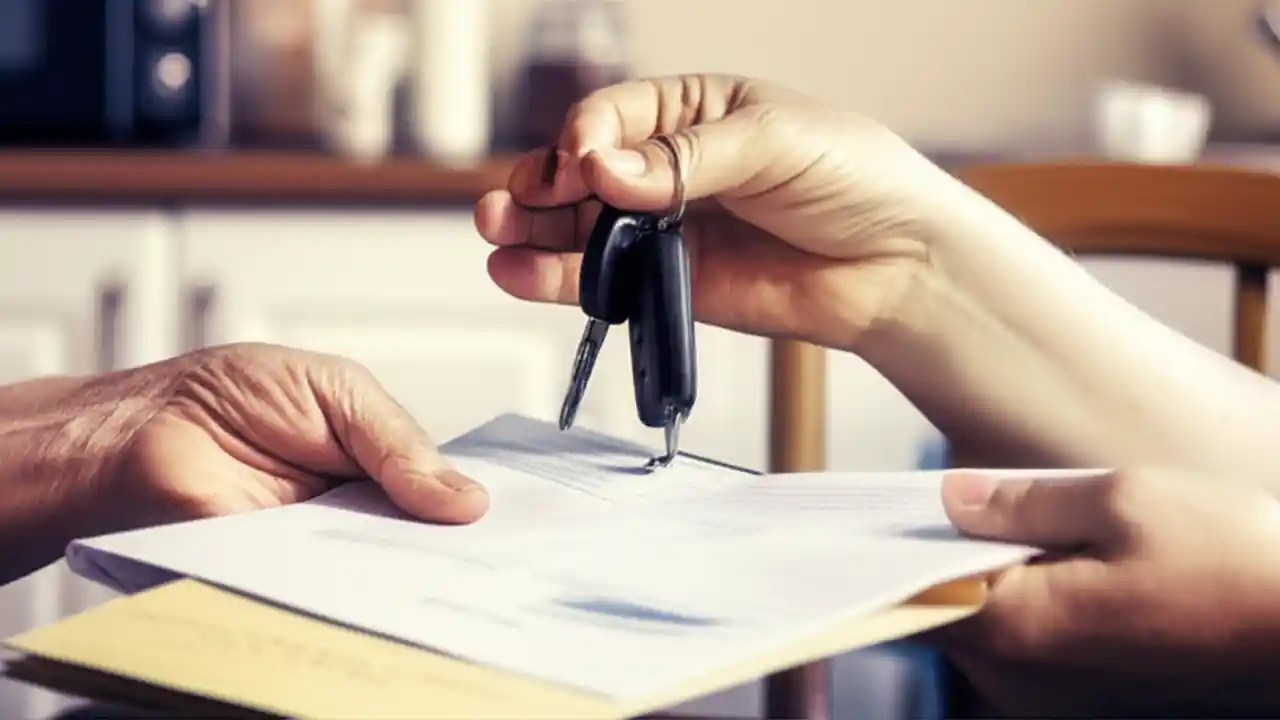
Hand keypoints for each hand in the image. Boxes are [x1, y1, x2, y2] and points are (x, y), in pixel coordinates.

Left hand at [0, 342, 486, 583]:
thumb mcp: (337, 391)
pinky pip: (330, 598)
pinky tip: (381, 592)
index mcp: (377, 462)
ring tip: (451, 581)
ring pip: (381, 576)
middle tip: (493, 561)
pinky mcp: (281, 585)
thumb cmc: (226, 395)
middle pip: (419, 543)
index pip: (441, 495)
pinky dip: (354, 598)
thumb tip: (467, 500)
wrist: (136, 432)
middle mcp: (354, 514)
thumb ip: (399, 442)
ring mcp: (320, 554)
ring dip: (410, 577)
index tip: (513, 529)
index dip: (473, 509)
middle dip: (453, 551)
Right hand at [475, 74, 962, 350]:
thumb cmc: (855, 181)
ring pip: (583, 228)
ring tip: (498, 235)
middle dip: (542, 182)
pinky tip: (521, 272)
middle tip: (514, 200)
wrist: (900, 266)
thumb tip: (607, 174)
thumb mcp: (776, 140)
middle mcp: (673, 169)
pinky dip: (560, 279)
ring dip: (533, 231)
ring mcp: (670, 230)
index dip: (590, 137)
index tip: (583, 159)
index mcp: (696, 112)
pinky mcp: (676, 286)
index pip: (618, 116)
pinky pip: (607, 281)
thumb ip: (686, 160)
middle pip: (584, 172)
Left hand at [930, 469, 1279, 716]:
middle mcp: (1025, 683)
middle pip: (951, 612)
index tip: (898, 504)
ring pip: (994, 631)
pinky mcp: (1093, 705)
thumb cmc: (1233, 562)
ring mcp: (1059, 702)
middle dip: (954, 556)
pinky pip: (1035, 651)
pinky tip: (1070, 567)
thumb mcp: (1124, 500)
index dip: (905, 545)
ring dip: (1001, 581)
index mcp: (1018, 630)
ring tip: (1031, 527)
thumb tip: (954, 499)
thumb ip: (1023, 500)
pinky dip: (1037, 608)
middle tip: (970, 500)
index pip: (918, 591)